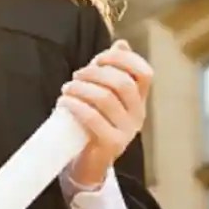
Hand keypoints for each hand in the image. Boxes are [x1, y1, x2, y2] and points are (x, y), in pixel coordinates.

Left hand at [58, 39, 153, 186]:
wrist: (88, 165)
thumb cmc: (94, 125)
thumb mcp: (105, 95)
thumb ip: (112, 71)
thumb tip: (121, 43)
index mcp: (139, 100)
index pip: (144, 73)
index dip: (122, 59)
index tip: (99, 59)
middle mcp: (138, 114)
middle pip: (123, 83)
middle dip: (95, 73)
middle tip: (76, 75)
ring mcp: (126, 131)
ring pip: (106, 99)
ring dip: (82, 88)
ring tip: (67, 88)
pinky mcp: (111, 144)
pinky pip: (93, 119)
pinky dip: (76, 106)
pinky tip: (64, 102)